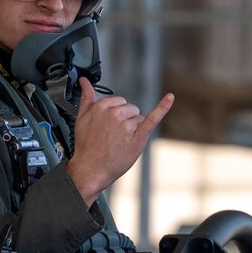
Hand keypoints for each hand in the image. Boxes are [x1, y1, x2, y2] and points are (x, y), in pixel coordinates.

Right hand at [64, 77, 173, 204]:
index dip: (116, 116)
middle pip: (131, 110)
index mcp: (102, 106)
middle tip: (112, 137)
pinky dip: (163, 107)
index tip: (107, 127)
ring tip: (119, 142)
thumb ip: (86, 97)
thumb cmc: (87, 146)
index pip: (120, 103)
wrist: (90, 170)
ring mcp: (127, 124)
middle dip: (125, 122)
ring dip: (133, 130)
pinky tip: (170, 98)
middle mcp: (115, 112)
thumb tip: (85, 82)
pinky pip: (152, 118)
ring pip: (139, 119)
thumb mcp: (81, 118)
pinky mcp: (138, 136)